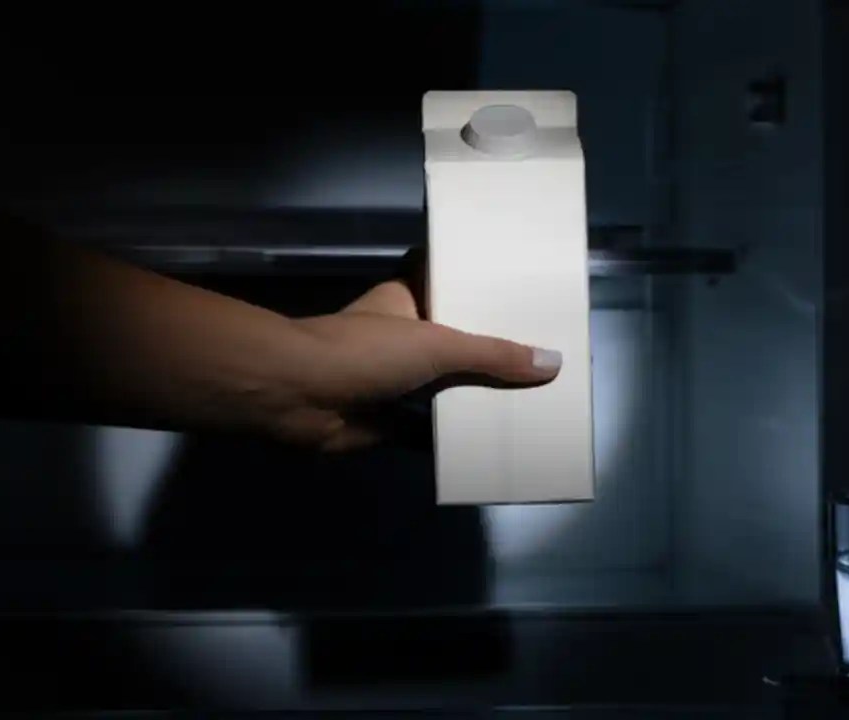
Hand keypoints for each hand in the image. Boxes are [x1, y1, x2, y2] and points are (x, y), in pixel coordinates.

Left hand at [268, 277, 562, 450]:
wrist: (295, 396)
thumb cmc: (363, 352)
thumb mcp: (438, 344)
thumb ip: (493, 356)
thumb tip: (553, 363)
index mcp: (407, 300)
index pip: (448, 284)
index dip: (480, 289)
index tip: (523, 295)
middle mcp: (400, 337)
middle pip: (453, 343)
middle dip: (489, 352)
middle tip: (543, 356)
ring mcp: (391, 382)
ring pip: (443, 388)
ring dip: (475, 398)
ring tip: (532, 400)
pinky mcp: (385, 423)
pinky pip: (429, 432)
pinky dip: (455, 440)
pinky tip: (496, 444)